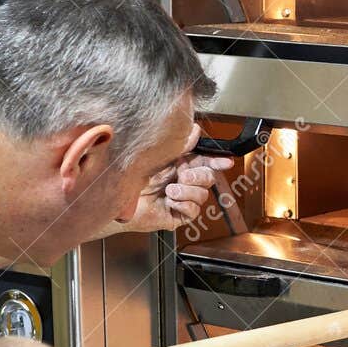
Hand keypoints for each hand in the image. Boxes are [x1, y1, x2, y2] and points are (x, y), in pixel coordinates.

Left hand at [118, 155, 235, 232]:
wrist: (121, 199)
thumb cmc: (135, 178)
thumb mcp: (161, 157)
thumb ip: (182, 146)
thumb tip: (195, 130)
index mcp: (182, 166)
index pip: (206, 163)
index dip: (217, 162)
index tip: (226, 162)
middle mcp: (185, 183)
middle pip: (209, 179)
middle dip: (198, 177)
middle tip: (183, 176)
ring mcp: (183, 200)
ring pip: (202, 195)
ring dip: (186, 191)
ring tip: (168, 190)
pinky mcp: (179, 216)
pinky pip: (193, 210)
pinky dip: (181, 204)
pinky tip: (168, 201)